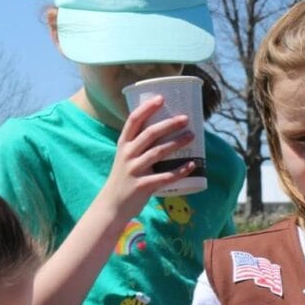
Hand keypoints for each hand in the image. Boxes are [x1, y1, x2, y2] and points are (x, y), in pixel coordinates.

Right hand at [92, 96, 195, 225]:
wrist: (112, 206)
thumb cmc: (123, 179)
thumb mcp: (126, 158)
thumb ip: (140, 146)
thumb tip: (164, 132)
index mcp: (124, 145)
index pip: (133, 121)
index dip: (147, 108)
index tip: (161, 98)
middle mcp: (127, 154)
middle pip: (149, 134)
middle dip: (168, 124)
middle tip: (185, 118)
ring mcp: (134, 170)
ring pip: (158, 152)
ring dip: (176, 143)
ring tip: (192, 136)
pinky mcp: (143, 186)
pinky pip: (165, 177)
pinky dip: (180, 170)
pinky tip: (192, 165)